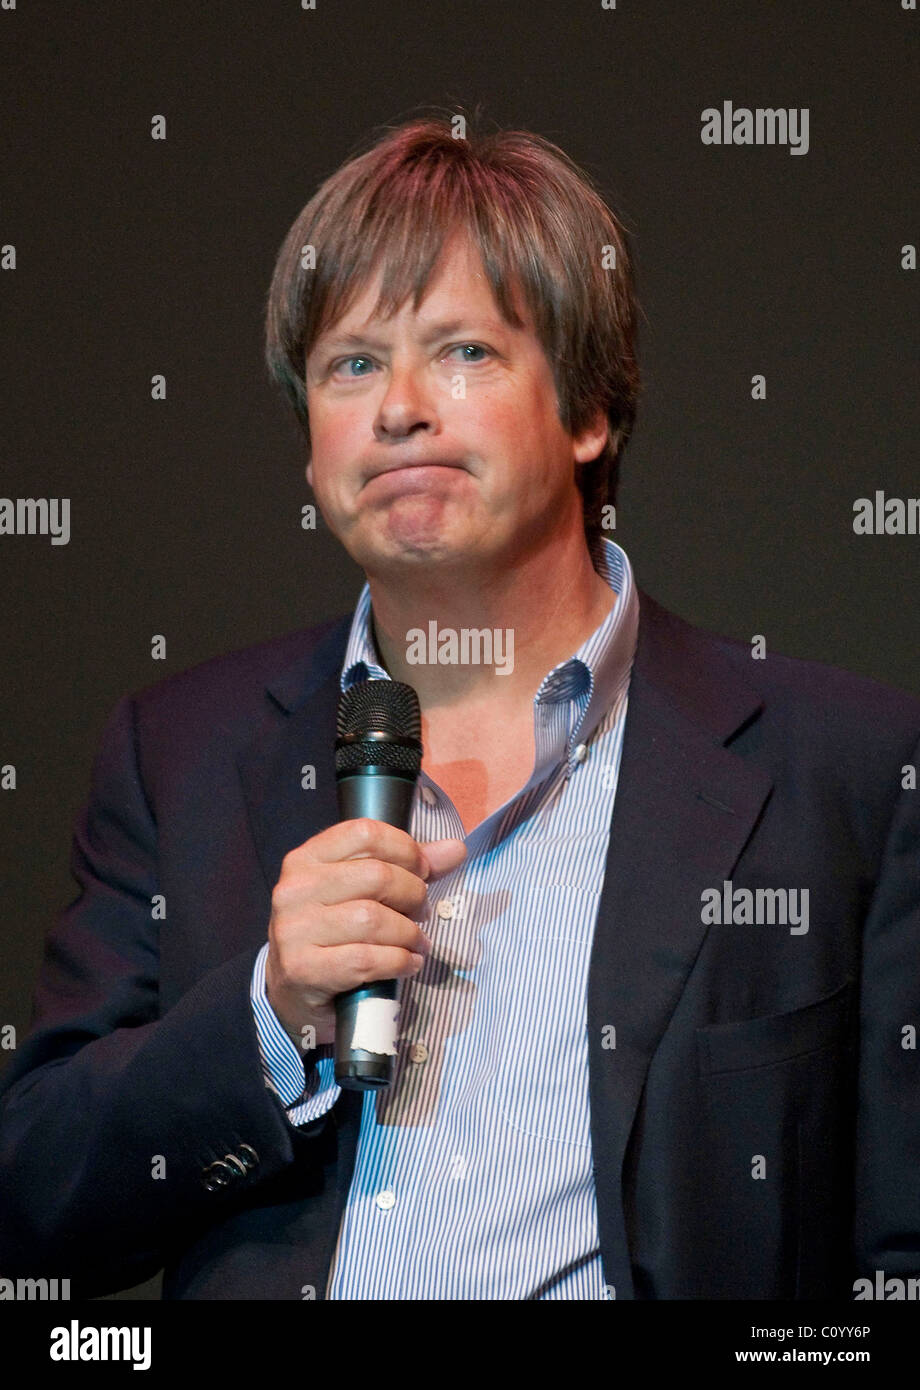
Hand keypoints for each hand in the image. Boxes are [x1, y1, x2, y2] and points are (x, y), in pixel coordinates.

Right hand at [264, 818, 466, 1049]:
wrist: (293, 990)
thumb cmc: (333, 933)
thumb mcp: (361, 892)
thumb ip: (407, 867)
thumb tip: (455, 849)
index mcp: (307, 859)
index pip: (364, 833)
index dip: (405, 849)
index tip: (421, 871)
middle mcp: (295, 889)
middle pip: (376, 876)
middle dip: (413, 895)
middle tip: (422, 913)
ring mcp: (294, 930)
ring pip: (373, 920)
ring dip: (409, 934)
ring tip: (418, 942)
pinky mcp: (303, 969)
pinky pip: (366, 959)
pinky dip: (398, 962)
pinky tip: (407, 964)